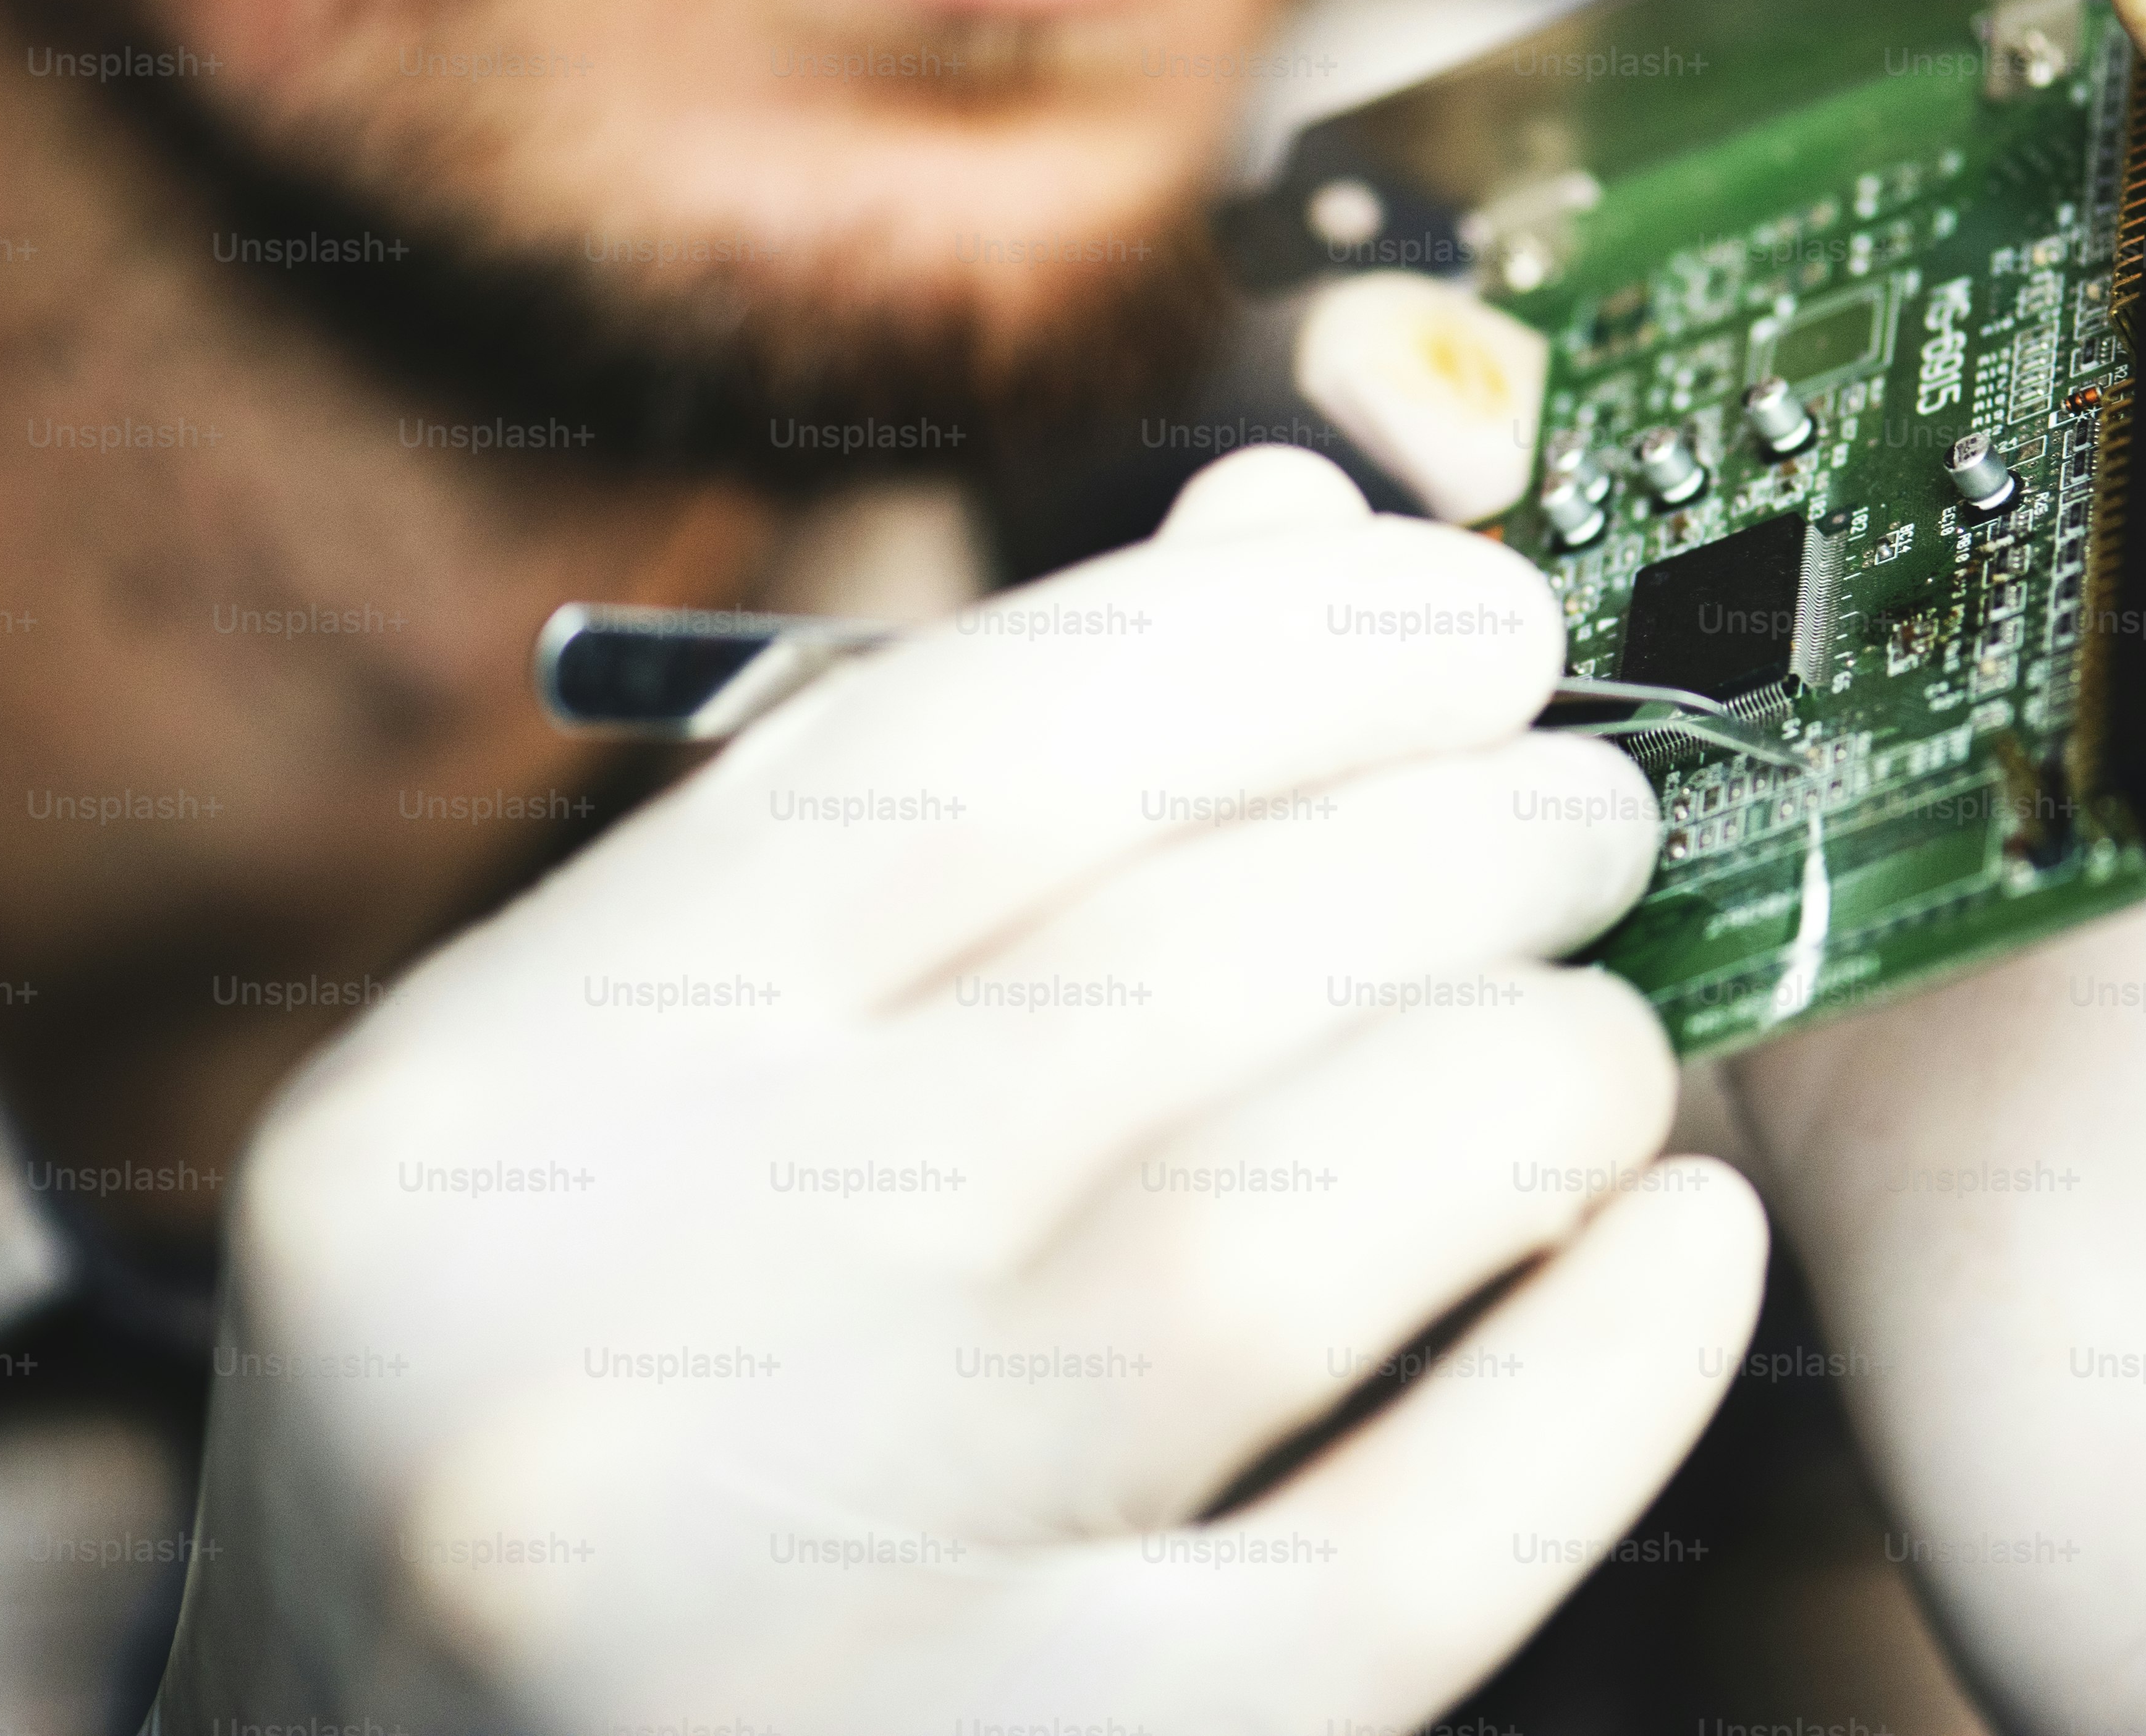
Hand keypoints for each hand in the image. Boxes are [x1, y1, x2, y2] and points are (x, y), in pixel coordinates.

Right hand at [162, 446, 1765, 1735]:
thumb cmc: (600, 1491)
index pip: (949, 751)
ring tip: (1605, 1039)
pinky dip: (1596, 1374)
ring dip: (1528, 1074)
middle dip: (1453, 838)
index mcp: (466, 1127)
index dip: (1271, 643)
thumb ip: (930, 844)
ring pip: (1288, 1225)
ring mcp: (782, 1606)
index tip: (1467, 612)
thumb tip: (1273, 539)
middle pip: (1154, 965)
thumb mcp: (647, 1157)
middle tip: (1586, 812)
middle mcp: (582, 1356)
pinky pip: (1406, 1547)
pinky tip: (1679, 1251)